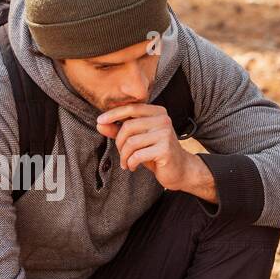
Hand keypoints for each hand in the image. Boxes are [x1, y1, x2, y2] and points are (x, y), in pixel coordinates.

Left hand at [96, 104, 213, 198]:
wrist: (180, 170)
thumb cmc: (157, 153)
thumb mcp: (137, 139)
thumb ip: (119, 130)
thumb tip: (100, 124)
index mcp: (157, 112)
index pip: (131, 108)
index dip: (113, 114)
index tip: (99, 121)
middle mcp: (163, 120)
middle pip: (128, 127)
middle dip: (119, 143)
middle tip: (121, 154)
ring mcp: (165, 134)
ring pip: (131, 142)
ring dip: (124, 156)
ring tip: (126, 162)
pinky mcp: (165, 150)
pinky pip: (138, 155)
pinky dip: (131, 163)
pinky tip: (133, 167)